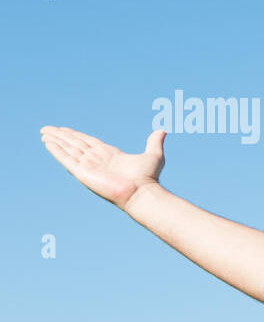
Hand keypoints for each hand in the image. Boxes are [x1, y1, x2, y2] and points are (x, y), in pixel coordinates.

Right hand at [40, 127, 166, 210]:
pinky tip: (47, 143)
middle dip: (61, 136)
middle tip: (47, 129)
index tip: (64, 129)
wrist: (142, 192)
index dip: (75, 135)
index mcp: (109, 155)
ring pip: (68, 149)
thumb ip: (154, 142)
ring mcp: (89, 166)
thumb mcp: (154, 155)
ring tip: (43, 133)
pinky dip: (57, 151)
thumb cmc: (148, 178)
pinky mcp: (83, 172)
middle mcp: (97, 160)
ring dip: (56, 141)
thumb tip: (162, 131)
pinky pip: (66, 159)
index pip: (88, 142)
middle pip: (75, 144)